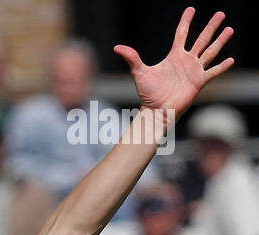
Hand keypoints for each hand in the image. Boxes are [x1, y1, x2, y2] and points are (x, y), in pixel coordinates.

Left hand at [114, 8, 233, 119]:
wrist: (156, 112)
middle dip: (211, 27)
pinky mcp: (198, 82)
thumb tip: (117, 48)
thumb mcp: (140, 73)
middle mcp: (186, 61)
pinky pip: (213, 72)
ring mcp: (194, 71)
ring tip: (230, 29)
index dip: (186, 21)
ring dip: (220, 41)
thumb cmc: (148, 94)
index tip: (191, 9)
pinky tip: (231, 60)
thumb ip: (132, 58)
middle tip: (221, 14)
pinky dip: (222, 67)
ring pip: (210, 52)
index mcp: (174, 56)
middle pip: (201, 39)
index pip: (182, 33)